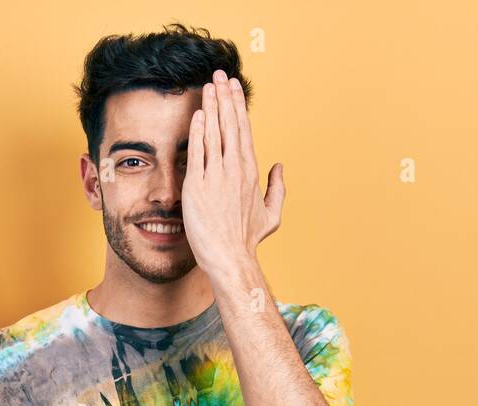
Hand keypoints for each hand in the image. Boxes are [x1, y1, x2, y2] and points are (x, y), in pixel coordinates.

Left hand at [181, 69, 284, 273]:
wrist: (230, 258)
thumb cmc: (247, 240)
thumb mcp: (271, 214)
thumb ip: (277, 188)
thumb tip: (280, 167)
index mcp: (250, 171)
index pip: (244, 130)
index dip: (238, 106)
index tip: (234, 87)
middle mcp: (235, 169)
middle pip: (230, 124)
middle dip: (225, 97)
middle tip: (219, 74)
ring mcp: (216, 177)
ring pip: (214, 133)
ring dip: (211, 107)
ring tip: (208, 86)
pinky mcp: (197, 187)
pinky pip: (197, 153)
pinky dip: (198, 132)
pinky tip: (198, 114)